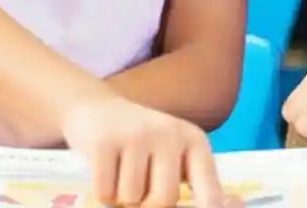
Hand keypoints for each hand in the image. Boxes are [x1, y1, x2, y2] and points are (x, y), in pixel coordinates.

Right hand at [61, 93, 224, 207]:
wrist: (96, 108)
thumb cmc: (141, 143)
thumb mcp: (171, 154)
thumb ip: (182, 182)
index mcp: (193, 140)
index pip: (208, 186)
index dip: (211, 207)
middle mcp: (169, 134)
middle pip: (164, 200)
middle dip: (148, 204)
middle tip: (140, 189)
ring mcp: (136, 135)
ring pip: (131, 199)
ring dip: (121, 198)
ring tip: (121, 173)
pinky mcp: (103, 142)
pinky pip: (105, 193)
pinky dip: (103, 193)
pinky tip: (106, 170)